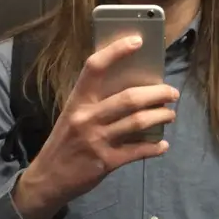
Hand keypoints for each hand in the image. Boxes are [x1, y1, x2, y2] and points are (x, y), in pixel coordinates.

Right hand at [13, 36, 178, 218]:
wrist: (47, 178)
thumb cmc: (64, 143)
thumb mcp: (72, 116)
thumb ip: (95, 104)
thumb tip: (132, 91)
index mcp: (77, 101)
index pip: (95, 67)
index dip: (116, 51)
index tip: (137, 40)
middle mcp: (86, 117)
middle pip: (129, 98)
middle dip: (157, 93)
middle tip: (172, 93)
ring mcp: (97, 140)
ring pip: (138, 122)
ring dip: (160, 116)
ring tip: (170, 114)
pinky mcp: (106, 162)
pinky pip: (138, 151)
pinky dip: (154, 148)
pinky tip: (162, 146)